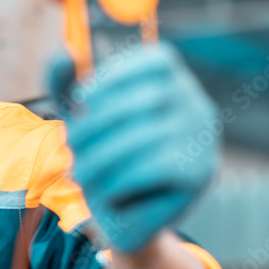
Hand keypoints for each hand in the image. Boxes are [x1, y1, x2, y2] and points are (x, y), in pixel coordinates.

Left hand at [47, 43, 219, 253]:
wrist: (124, 217)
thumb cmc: (102, 155)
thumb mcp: (78, 116)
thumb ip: (66, 81)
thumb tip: (64, 51)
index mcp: (173, 82)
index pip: (156, 60)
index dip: (116, 75)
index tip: (81, 97)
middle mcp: (197, 105)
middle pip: (147, 99)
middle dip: (96, 123)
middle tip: (69, 144)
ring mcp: (204, 139)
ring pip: (146, 137)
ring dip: (100, 157)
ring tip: (78, 173)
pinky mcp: (200, 173)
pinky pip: (155, 168)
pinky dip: (119, 179)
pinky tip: (105, 191)